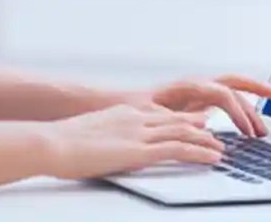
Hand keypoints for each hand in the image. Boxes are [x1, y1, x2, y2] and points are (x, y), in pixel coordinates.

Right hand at [40, 103, 224, 179]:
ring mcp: (139, 133)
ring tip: (219, 148)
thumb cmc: (60, 144)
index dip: (179, 119)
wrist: (51, 143)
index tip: (193, 122)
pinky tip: (213, 157)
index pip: (159, 115)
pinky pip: (178, 149)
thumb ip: (103, 138)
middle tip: (213, 133)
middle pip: (175, 120)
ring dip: (205, 140)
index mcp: (122, 114)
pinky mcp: (139, 150)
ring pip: (183, 131)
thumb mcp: (87, 135)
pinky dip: (200, 152)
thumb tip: (104, 148)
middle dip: (197, 126)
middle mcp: (135, 118)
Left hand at [140, 75, 270, 137]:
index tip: (248, 133)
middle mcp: (195, 85)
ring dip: (248, 107)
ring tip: (260, 130)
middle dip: (256, 89)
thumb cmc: (135, 107)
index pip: (223, 94)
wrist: (120, 103)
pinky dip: (237, 109)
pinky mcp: (195, 101)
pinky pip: (222, 101)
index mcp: (188, 86)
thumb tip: (203, 123)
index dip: (238, 112)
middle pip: (233, 83)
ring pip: (230, 93)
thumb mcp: (154, 115)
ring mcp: (196, 92)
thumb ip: (178, 118)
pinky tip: (243, 125)